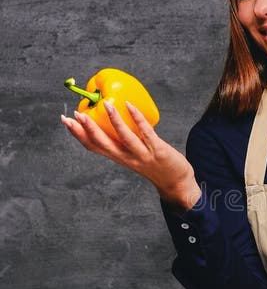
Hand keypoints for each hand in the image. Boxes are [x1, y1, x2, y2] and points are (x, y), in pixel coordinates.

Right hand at [61, 102, 200, 210]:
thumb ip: (124, 142)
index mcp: (119, 158)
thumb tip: (116, 120)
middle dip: (87, 129)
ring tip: (104, 104)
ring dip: (113, 120)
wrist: (177, 184)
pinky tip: (129, 105)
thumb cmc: (156, 166)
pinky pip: (145, 132)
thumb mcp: (134, 155)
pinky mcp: (157, 150)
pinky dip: (136, 118)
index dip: (79, 134)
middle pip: (103, 144)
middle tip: (75, 114)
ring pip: (124, 137)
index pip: (94, 147)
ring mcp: (142, 155)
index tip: (66, 121)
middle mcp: (127, 158)